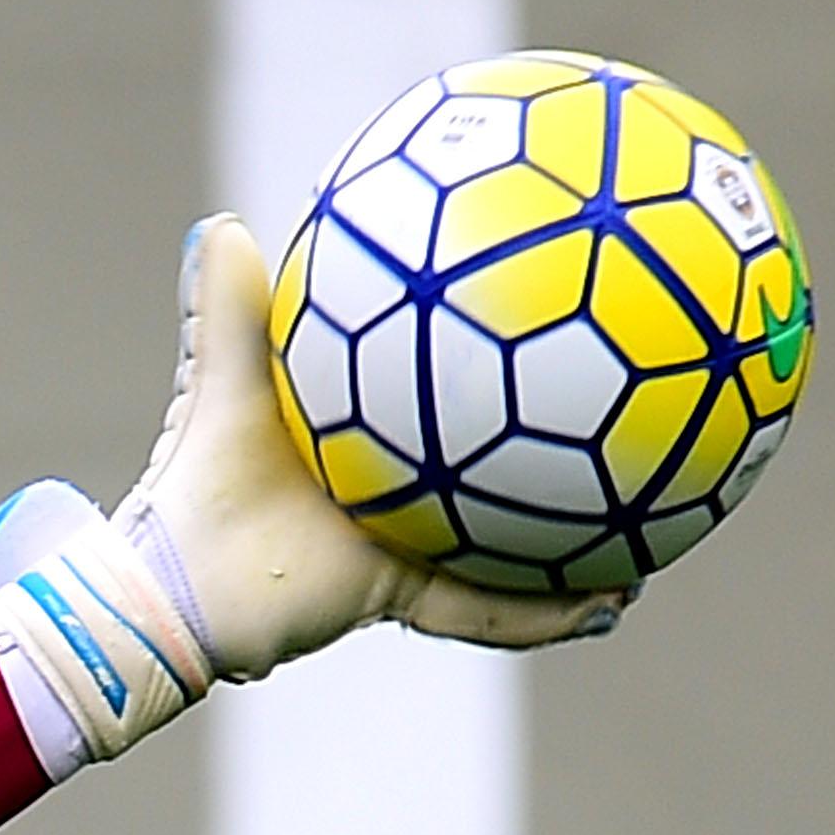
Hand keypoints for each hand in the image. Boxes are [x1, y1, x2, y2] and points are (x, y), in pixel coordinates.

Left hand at [0, 213, 624, 765]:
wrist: (170, 586)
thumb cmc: (192, 481)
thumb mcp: (226, 382)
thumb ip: (231, 310)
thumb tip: (229, 222)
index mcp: (378, 440)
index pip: (457, 394)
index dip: (512, 364)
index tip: (566, 320)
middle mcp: (406, 494)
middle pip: (509, 469)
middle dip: (578, 451)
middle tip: (650, 413)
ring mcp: (410, 549)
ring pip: (521, 548)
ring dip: (590, 543)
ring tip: (664, 529)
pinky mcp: (401, 596)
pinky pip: (489, 610)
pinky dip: (544, 611)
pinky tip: (609, 602)